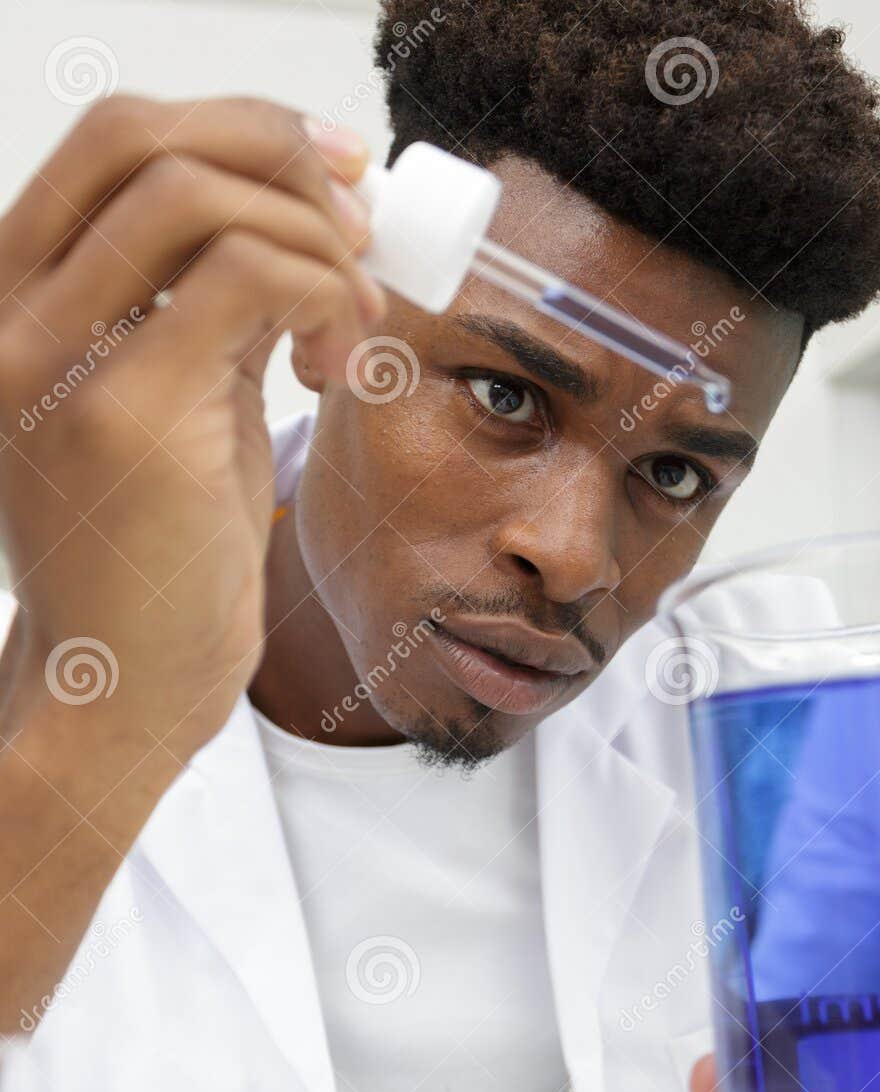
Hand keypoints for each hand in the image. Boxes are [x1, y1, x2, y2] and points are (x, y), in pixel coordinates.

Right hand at [0, 94, 384, 763]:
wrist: (117, 691)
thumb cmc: (150, 565)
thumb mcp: (166, 411)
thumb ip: (200, 319)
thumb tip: (296, 234)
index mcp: (17, 303)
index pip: (112, 143)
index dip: (237, 127)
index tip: (331, 172)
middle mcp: (14, 314)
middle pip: (145, 137)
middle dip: (281, 155)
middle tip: (360, 226)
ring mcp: (60, 358)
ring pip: (200, 196)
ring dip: (315, 239)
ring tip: (353, 322)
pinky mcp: (130, 411)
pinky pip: (250, 277)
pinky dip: (323, 295)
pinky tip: (335, 365)